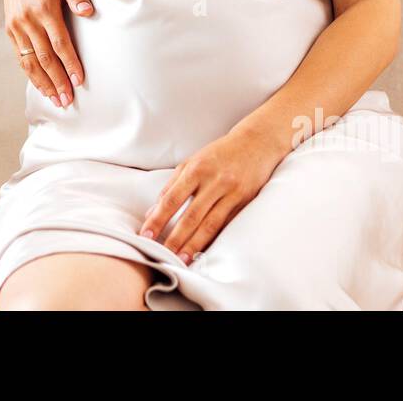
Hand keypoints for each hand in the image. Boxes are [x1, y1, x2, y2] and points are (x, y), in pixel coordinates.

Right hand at [0, 0, 94, 108]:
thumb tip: (89, 13)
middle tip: (67, 101)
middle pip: (45, 59)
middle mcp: (28, 21)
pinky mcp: (9, 28)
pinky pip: (19, 55)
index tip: (79, 81)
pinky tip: (38, 83)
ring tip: (54, 99)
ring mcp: (16, 26)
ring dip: (42, 82)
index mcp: (44, 9)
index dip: (70, 64)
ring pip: (30, 61)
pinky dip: (29, 72)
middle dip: (57, 82)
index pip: (60, 44)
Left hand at [138, 129, 286, 263]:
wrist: (255, 143)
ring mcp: (231, 193)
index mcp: (196, 169)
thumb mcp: (192, 162)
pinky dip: (213, 239)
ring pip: (210, 224)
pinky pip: (226, 224)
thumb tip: (153, 212)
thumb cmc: (218, 154)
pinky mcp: (244, 202)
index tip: (146, 234)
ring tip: (181, 259)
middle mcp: (214, 181)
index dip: (158, 219)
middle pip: (191, 216)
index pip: (172, 199)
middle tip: (162, 255)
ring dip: (194, 244)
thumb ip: (172, 186)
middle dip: (175, 238)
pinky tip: (203, 250)